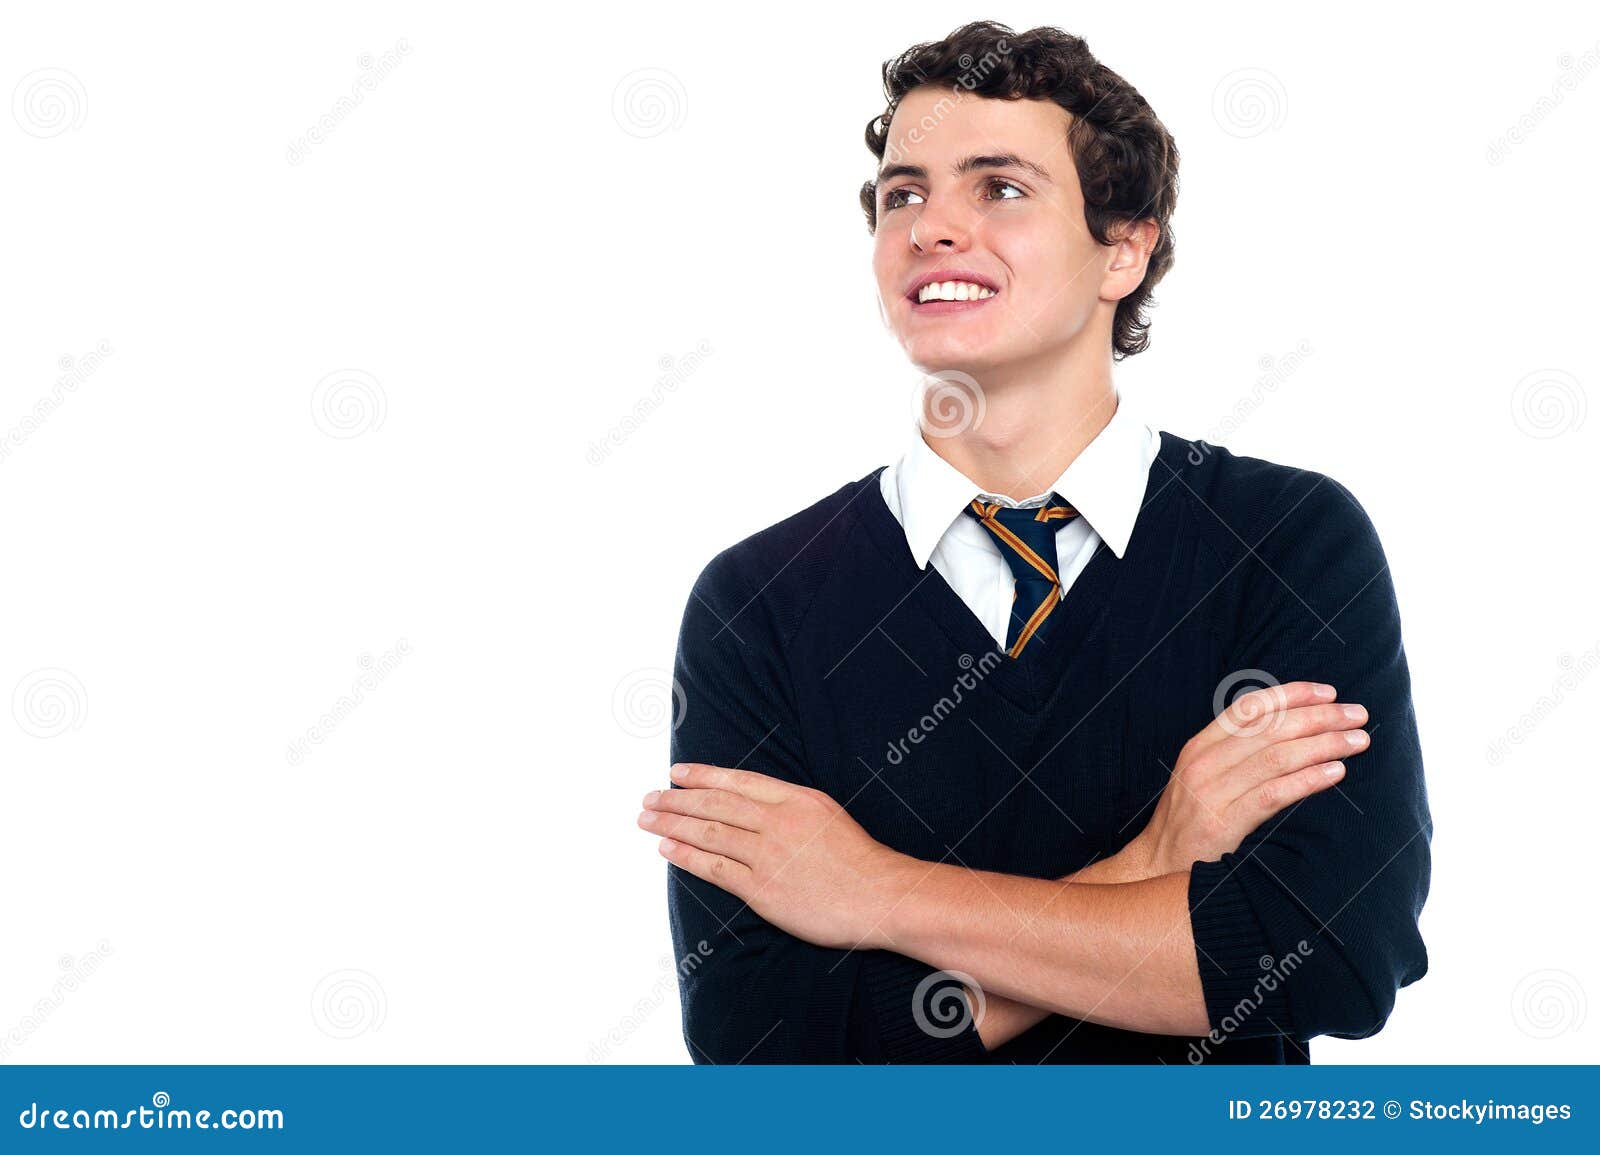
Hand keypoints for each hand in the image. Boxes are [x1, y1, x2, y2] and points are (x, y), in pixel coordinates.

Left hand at [638, 762, 909, 950]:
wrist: (881, 896)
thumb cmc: (859, 860)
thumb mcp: (825, 813)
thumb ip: (789, 806)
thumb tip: (751, 804)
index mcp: (795, 798)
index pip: (737, 781)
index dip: (703, 776)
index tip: (677, 773)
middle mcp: (778, 821)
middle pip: (716, 804)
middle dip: (677, 799)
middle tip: (650, 797)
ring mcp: (768, 855)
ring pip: (709, 832)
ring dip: (673, 823)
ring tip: (648, 819)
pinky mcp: (762, 889)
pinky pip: (714, 868)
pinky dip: (687, 856)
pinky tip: (667, 848)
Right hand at [1125, 680, 1365, 877]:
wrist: (1155, 868)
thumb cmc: (1189, 824)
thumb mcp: (1201, 778)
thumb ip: (1233, 755)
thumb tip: (1288, 732)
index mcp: (1199, 746)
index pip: (1249, 708)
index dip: (1291, 695)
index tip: (1329, 692)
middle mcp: (1203, 763)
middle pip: (1270, 728)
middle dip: (1319, 717)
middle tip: (1358, 715)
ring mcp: (1210, 792)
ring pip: (1276, 756)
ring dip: (1323, 745)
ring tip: (1357, 741)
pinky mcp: (1222, 822)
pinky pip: (1272, 794)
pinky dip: (1307, 780)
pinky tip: (1335, 773)